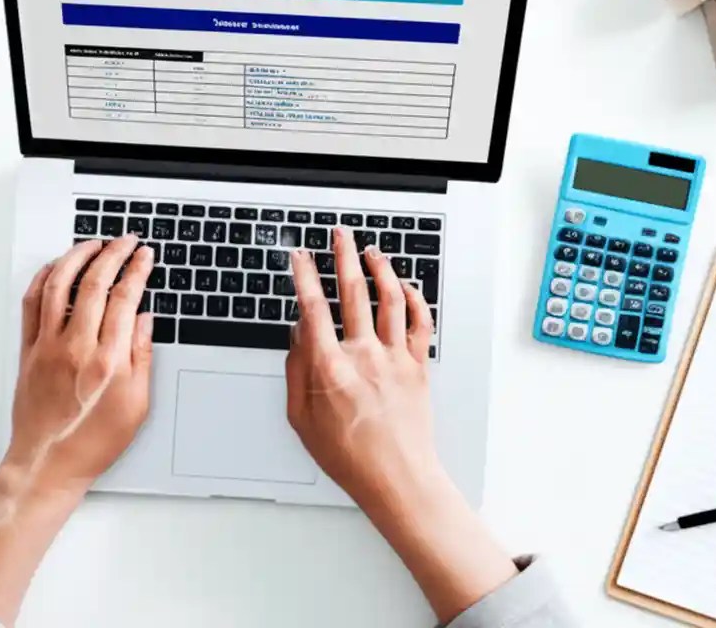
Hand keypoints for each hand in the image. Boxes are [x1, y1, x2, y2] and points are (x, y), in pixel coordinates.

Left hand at [0, 237, 156, 623]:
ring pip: (60, 284)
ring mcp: (48, 346)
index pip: (126, 297)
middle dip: (113, 253)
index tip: (145, 255)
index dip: (137, 269)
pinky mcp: (28, 351)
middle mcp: (76, 346)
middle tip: (125, 241)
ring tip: (92, 243)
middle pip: (95, 282)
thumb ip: (143, 356)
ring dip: (77, 256)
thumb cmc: (93, 441)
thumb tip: (145, 320)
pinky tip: (55, 268)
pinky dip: (44, 278)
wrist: (49, 463)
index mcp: (109, 359)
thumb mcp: (137, 404)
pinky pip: (33, 303)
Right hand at [285, 228, 438, 509]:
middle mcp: (364, 356)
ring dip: (379, 269)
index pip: (312, 308)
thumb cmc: (351, 458)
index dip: (303, 276)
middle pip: (352, 291)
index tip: (299, 257)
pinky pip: (420, 322)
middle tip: (338, 235)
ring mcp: (395, 358)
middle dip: (342, 256)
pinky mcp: (418, 366)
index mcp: (330, 369)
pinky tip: (406, 286)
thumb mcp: (302, 420)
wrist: (398, 479)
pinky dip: (414, 299)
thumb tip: (297, 336)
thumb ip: (296, 373)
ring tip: (371, 252)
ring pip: (389, 299)